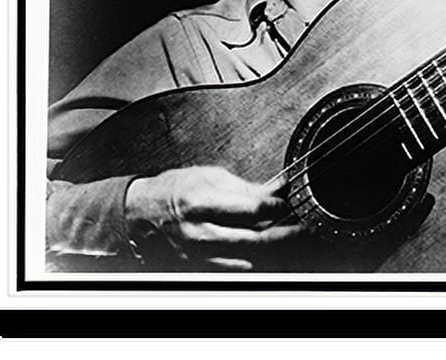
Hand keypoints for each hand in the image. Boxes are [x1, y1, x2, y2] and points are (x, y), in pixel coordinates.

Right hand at [124, 166, 307, 270]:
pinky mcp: (199, 266)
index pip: (251, 210)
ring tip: (293, 238)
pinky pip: (235, 268)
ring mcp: (199, 254)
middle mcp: (199, 232)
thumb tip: (278, 189)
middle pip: (254, 239)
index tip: (290, 203)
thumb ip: (247, 188)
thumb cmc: (175, 190)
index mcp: (201, 203)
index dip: (277, 207)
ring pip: (248, 258)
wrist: (142, 213)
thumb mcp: (211, 177)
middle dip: (285, 233)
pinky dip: (257, 260)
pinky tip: (270, 252)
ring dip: (275, 250)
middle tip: (304, 226)